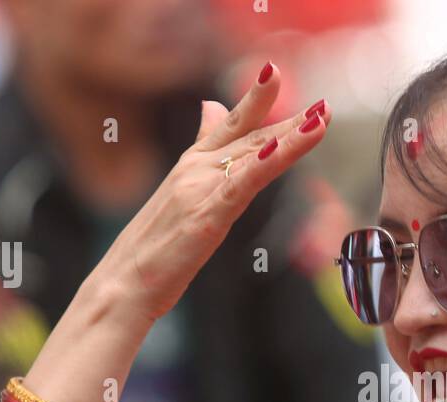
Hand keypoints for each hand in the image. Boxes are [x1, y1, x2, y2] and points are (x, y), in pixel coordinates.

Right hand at [91, 67, 329, 323]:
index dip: (256, 100)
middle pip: (252, 138)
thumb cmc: (151, 249)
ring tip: (320, 117)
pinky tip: (283, 148)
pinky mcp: (206, 215)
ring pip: (254, 156)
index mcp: (191, 165)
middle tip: (325, 104)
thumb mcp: (179, 194)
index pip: (230, 125)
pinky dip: (264, 165)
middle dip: (290, 120)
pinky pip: (242, 185)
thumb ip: (201, 149)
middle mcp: (195, 169)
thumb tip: (210, 106)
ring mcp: (199, 189)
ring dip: (291, 136)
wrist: (121, 285)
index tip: (275, 73)